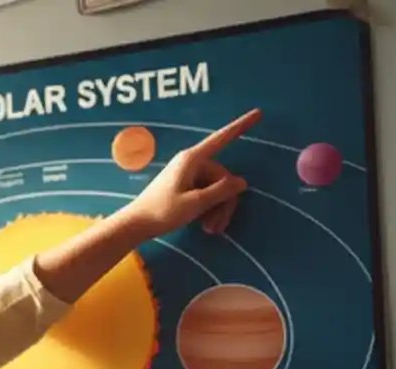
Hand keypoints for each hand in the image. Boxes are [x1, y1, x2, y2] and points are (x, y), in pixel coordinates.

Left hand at [125, 108, 262, 236]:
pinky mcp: (185, 187)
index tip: (259, 113)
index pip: (222, 138)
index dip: (241, 126)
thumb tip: (242, 182)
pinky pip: (206, 194)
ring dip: (217, 210)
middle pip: (222, 177)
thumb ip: (221, 191)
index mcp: (192, 159)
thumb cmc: (162, 211)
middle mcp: (192, 163)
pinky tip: (205, 227)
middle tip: (217, 227)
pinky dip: (209, 210)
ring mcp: (188, 175)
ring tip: (211, 230)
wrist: (136, 224)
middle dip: (224, 202)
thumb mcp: (196, 203)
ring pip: (216, 189)